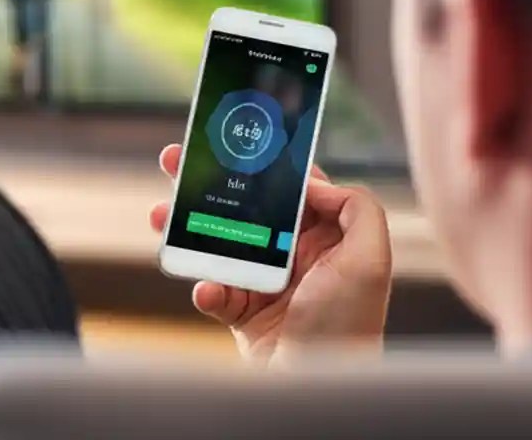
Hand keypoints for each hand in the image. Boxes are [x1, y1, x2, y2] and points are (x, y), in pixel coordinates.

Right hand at [152, 144, 392, 366]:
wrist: (317, 388)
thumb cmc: (348, 327)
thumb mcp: (371, 260)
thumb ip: (357, 207)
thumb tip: (314, 182)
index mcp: (326, 238)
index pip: (292, 188)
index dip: (263, 164)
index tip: (233, 142)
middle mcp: (295, 255)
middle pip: (245, 208)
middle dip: (208, 185)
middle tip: (174, 162)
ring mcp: (264, 282)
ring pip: (218, 242)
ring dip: (185, 227)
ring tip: (160, 216)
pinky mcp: (240, 311)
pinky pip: (212, 288)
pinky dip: (203, 287)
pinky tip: (206, 288)